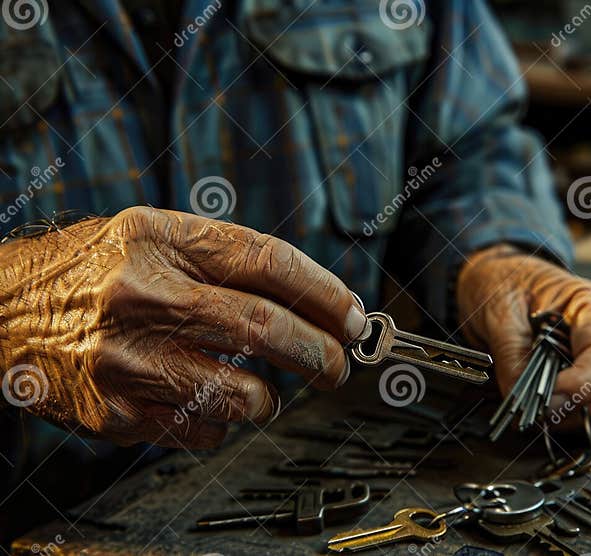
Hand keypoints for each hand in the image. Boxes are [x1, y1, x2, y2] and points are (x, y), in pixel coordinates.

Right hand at [0, 207, 365, 447]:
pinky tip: (206, 405)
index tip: (353, 317)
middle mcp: (142, 293)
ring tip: (264, 391)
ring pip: (239, 393)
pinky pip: (199, 431)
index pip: (269, 262)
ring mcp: (124, 356)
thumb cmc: (92, 271)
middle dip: (321, 353)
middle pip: (267, 328)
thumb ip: (226, 259)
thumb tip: (318, 302)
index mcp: (160, 238)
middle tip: (338, 366)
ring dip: (269, 398)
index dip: (326, 293)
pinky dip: (221, 425)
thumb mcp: (151, 236)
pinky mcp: (109, 410)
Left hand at [456, 244, 590, 431]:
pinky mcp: (577, 382)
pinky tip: (532, 403)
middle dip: (571, 410)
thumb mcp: (501, 311)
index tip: (547, 398)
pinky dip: (555, 419)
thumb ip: (512, 357)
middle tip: (532, 408)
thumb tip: (520, 400)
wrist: (494, 277)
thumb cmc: (503, 280)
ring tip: (528, 404)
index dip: (579, 388)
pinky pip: (578, 415)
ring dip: (562, 419)